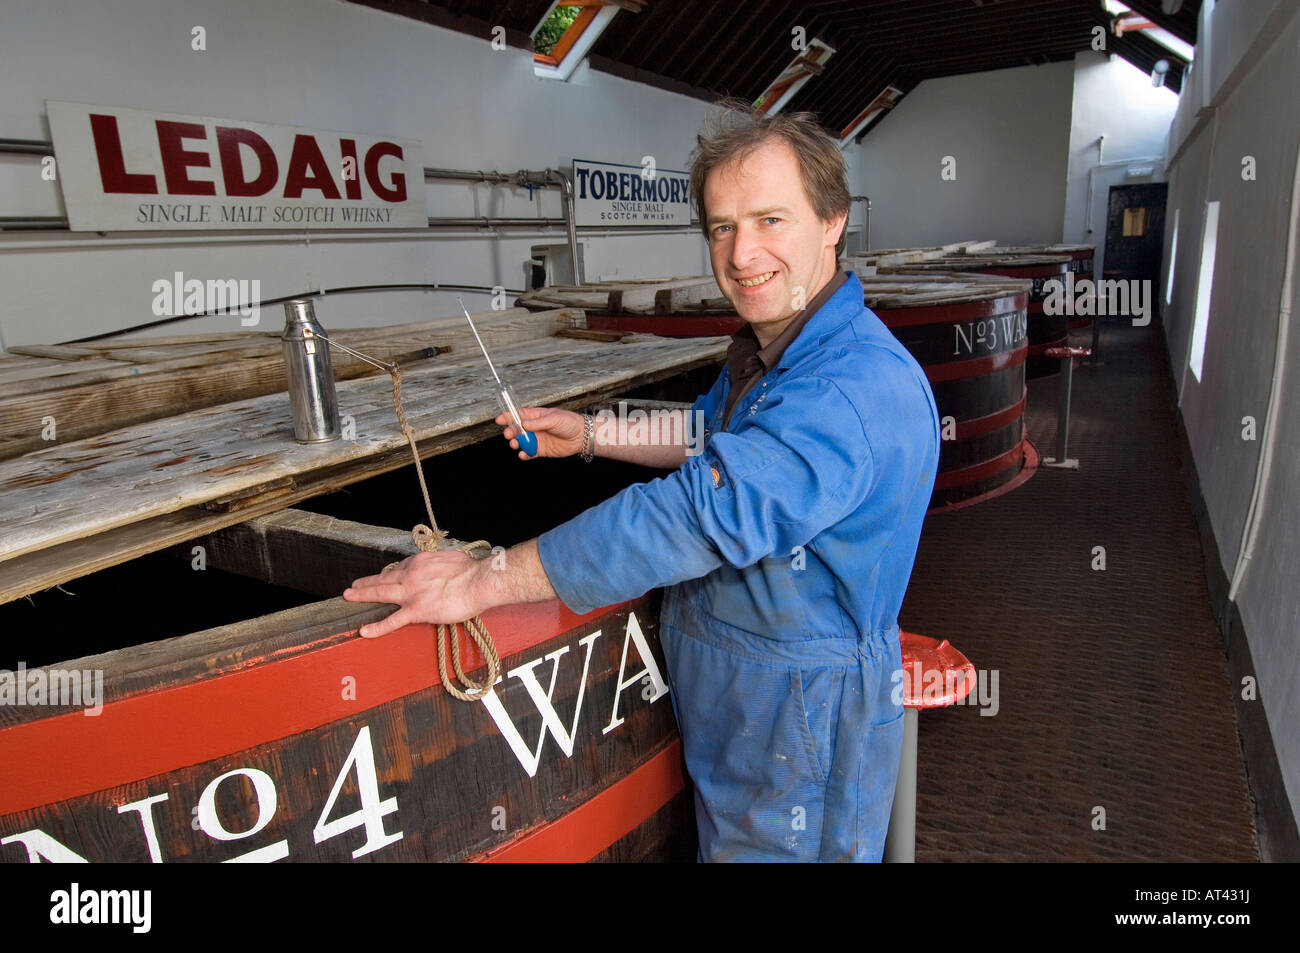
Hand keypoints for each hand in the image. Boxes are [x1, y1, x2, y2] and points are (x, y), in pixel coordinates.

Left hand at [342, 550, 485, 637]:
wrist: (478, 582)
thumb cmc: (471, 570)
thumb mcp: (451, 558)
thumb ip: (441, 564)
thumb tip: (443, 568)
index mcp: (420, 562)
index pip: (400, 568)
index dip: (391, 574)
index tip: (386, 577)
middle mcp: (411, 574)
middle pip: (384, 578)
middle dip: (367, 582)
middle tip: (354, 585)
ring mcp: (411, 592)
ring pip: (380, 593)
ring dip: (362, 595)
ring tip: (350, 596)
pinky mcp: (416, 610)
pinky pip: (392, 620)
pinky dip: (377, 626)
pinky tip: (364, 631)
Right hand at [495, 406, 585, 459]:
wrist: (582, 437)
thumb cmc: (569, 422)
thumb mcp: (554, 418)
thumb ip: (538, 422)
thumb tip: (523, 424)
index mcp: (536, 416)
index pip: (519, 415)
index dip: (508, 417)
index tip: (499, 420)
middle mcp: (534, 428)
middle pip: (517, 430)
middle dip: (510, 432)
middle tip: (508, 435)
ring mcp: (537, 439)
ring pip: (521, 442)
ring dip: (516, 443)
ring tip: (516, 444)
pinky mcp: (541, 450)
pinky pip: (529, 453)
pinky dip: (524, 454)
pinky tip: (523, 454)